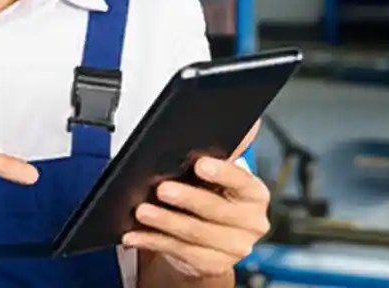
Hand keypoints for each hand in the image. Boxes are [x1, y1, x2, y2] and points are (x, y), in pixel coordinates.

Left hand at [124, 121, 269, 278]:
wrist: (211, 243)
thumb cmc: (211, 197)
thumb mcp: (216, 175)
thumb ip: (222, 152)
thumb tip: (242, 124)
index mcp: (253, 194)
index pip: (241, 181)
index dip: (222, 173)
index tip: (201, 164)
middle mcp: (250, 223)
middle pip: (216, 210)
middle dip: (187, 198)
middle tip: (162, 189)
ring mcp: (233, 247)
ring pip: (195, 233)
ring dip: (165, 222)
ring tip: (142, 211)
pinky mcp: (212, 264)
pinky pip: (178, 252)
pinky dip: (152, 241)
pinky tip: (135, 234)